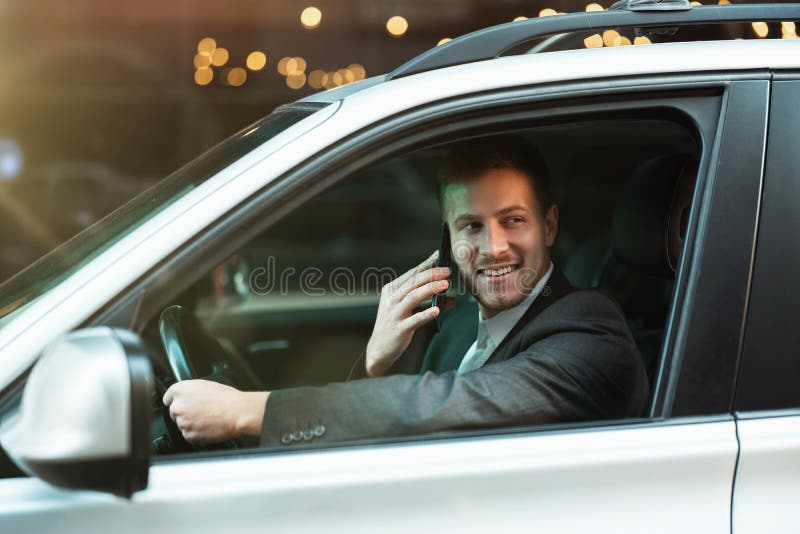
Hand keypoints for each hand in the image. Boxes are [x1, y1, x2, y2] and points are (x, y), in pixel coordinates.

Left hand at [163, 379, 268, 443]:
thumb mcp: (205, 386)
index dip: (177, 401)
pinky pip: (189, 435)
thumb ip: (190, 391)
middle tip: (200, 411)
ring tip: (207, 418)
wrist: (237, 413)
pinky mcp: (188, 435)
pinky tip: (208, 426)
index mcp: (181, 390)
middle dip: (185, 413)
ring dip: (191, 423)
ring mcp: (182, 422)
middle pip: (174, 412)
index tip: (182, 404)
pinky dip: (197, 433)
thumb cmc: (227, 398)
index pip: (168, 398)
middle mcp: (178, 406)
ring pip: (182, 424)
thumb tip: (187, 397)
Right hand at [365, 251, 450, 376]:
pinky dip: (426, 313)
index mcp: (391, 291)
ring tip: (446, 285)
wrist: (379, 349)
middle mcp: (391, 300)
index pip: (411, 274)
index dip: (426, 265)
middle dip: (432, 274)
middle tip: (448, 271)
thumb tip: (451, 299)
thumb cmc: (394, 327)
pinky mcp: (399, 328)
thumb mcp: (408, 311)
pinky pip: (414, 319)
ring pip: (413, 296)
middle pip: (413, 282)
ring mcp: (394, 314)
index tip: (439, 257)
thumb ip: (427, 303)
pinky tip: (437, 310)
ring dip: (431, 289)